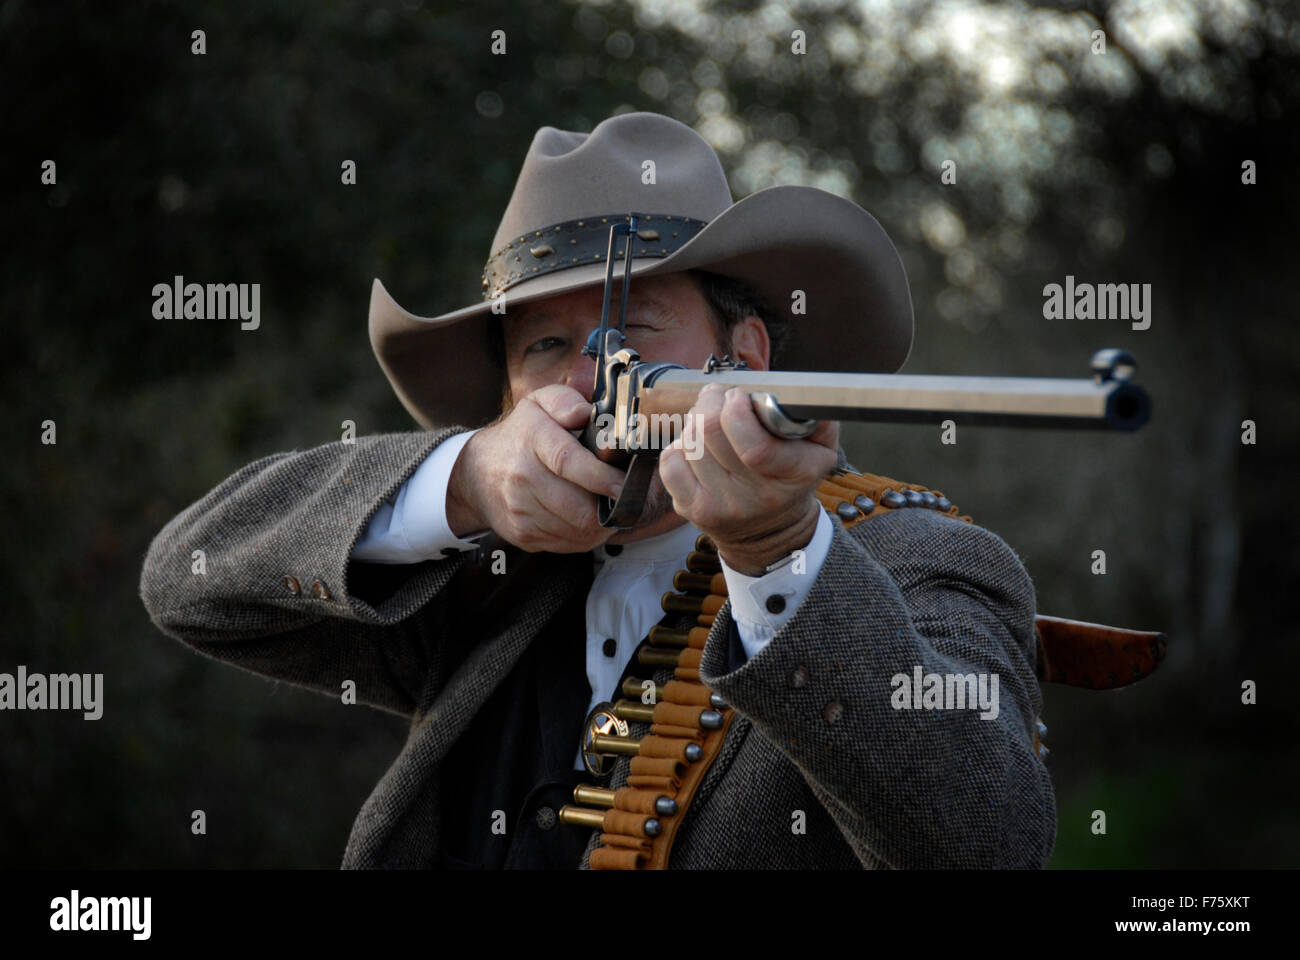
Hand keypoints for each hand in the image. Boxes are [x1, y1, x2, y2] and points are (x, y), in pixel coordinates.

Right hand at [446, 384, 625, 552]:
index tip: (624, 485)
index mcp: (532, 439)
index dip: (601, 477)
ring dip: (599, 524)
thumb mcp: (540, 404)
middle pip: (577, 507)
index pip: (568, 461)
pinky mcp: (522, 534)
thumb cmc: (522, 435)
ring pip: (576, 530)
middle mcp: (522, 477)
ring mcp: (520, 510)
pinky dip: (584, 536)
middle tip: (623, 499)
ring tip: (606, 507)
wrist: (478, 472)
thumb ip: (566, 402)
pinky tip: (586, 519)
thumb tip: (585, 413)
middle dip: (608, 507)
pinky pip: (567, 544)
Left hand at [658, 384, 838, 575]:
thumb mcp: (820, 449)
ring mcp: (719, 505)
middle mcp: (754, 496)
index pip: (754, 446)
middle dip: (711, 403)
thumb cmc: (791, 478)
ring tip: (712, 424)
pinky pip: (670, 461)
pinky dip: (680, 446)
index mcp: (792, 475)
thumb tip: (789, 396)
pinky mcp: (691, 508)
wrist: (770, 532)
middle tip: (721, 400)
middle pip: (710, 431)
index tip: (740, 396)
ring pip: (689, 442)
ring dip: (696, 422)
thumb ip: (814, 418)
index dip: (737, 411)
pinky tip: (697, 449)